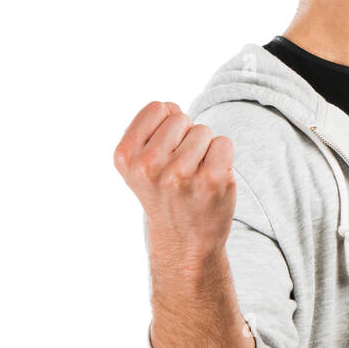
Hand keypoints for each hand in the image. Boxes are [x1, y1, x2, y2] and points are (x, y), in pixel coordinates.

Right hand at [113, 101, 236, 261]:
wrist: (184, 241)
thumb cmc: (165, 194)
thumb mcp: (139, 163)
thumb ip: (150, 128)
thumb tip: (172, 106)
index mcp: (125, 157)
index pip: (158, 108)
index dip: (166, 126)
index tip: (163, 153)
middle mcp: (148, 166)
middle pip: (182, 118)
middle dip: (185, 138)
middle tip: (180, 170)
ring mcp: (180, 174)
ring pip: (203, 131)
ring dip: (204, 150)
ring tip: (194, 177)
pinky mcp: (212, 180)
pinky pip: (223, 143)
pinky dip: (222, 157)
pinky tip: (211, 180)